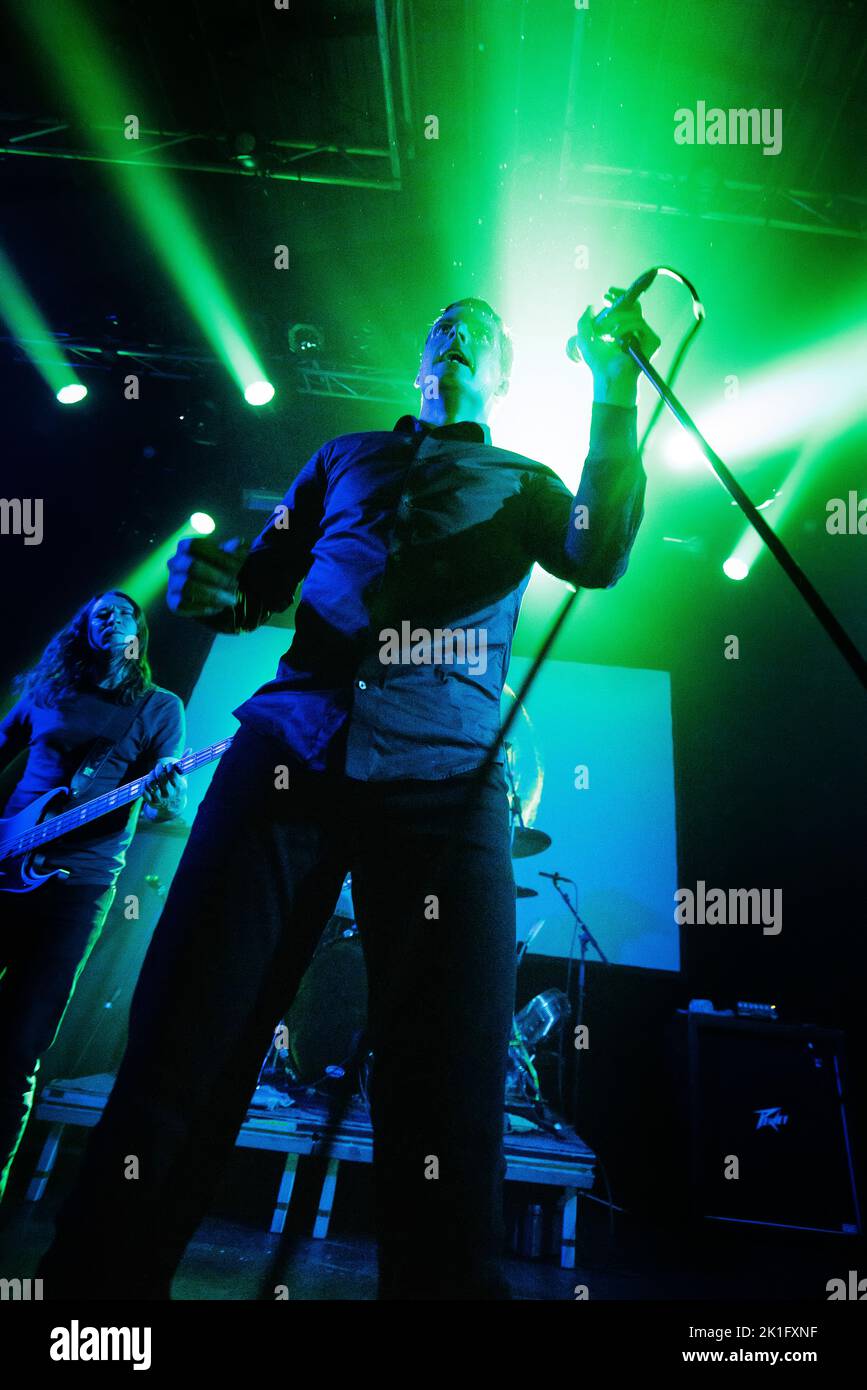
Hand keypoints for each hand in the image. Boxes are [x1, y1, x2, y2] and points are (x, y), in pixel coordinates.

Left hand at [142, 755, 187, 819]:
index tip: (168, 765)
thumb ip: (184, 764)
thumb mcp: (183, 778)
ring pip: (152, 784)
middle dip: (158, 769)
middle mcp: (170, 794)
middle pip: (161, 778)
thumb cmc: (178, 788)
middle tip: (158, 766)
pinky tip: (146, 781)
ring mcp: (161, 799)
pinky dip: (143, 785)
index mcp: (180, 787)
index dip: (169, 767)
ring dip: (150, 776)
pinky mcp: (152, 803)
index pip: (172, 774)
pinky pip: (144, 792)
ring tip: (152, 773)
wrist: (173, 807)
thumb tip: (190, 749)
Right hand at [167, 537, 247, 616]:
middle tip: (235, 584)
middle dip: (216, 576)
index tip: (236, 565)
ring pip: (187, 586)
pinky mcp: (173, 602)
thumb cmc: (222, 571)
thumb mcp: (230, 561)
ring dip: (212, 594)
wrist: (216, 595)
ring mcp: (173, 583)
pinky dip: (203, 607)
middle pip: (191, 566)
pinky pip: (183, 605)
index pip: (195, 545)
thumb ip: (234, 552)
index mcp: (186, 548)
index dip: (216, 554)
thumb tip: (239, 543)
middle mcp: (175, 563)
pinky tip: (219, 608)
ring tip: (231, 599)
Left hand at [574, 289, 660, 406]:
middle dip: (620, 298)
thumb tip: (591, 307)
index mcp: (623, 330)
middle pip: (634, 306)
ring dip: (616, 319)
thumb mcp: (584, 339)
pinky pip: (640, 323)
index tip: (606, 294)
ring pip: (635, 314)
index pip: (625, 308)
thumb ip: (584, 322)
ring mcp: (646, 337)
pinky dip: (625, 327)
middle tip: (607, 298)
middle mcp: (636, 332)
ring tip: (604, 332)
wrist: (608, 377)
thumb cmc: (597, 362)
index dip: (618, 298)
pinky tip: (615, 337)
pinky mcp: (653, 341)